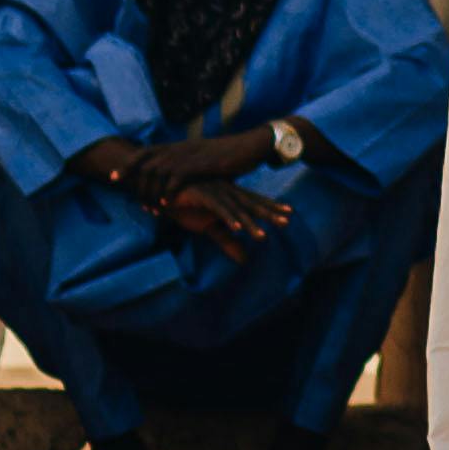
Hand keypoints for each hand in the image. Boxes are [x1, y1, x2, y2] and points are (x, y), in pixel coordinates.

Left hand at [127, 126, 297, 200]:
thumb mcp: (202, 160)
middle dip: (129, 176)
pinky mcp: (201, 165)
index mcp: (179, 146)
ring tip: (146, 205)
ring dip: (149, 190)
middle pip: (145, 161)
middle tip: (121, 191)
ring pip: (158, 172)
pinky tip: (166, 205)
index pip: (145, 152)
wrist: (250, 146)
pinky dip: (168, 193)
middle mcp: (180, 148)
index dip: (128, 164)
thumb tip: (174, 183)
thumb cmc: (227, 156)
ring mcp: (190, 155)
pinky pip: (177, 179)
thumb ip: (187, 169)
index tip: (113, 177)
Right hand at [155, 177, 289, 252]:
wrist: (158, 189)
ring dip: (250, 223)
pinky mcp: (201, 194)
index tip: (290, 213)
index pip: (254, 202)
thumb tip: (245, 260)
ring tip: (262, 237)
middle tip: (287, 220)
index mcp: (228, 196)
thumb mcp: (209, 228)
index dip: (271, 208)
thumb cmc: (184, 206)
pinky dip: (228, 219)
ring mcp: (214, 191)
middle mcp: (225, 191)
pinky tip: (237, 228)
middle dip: (269, 213)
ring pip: (237, 210)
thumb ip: (227, 241)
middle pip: (251, 204)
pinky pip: (218, 208)